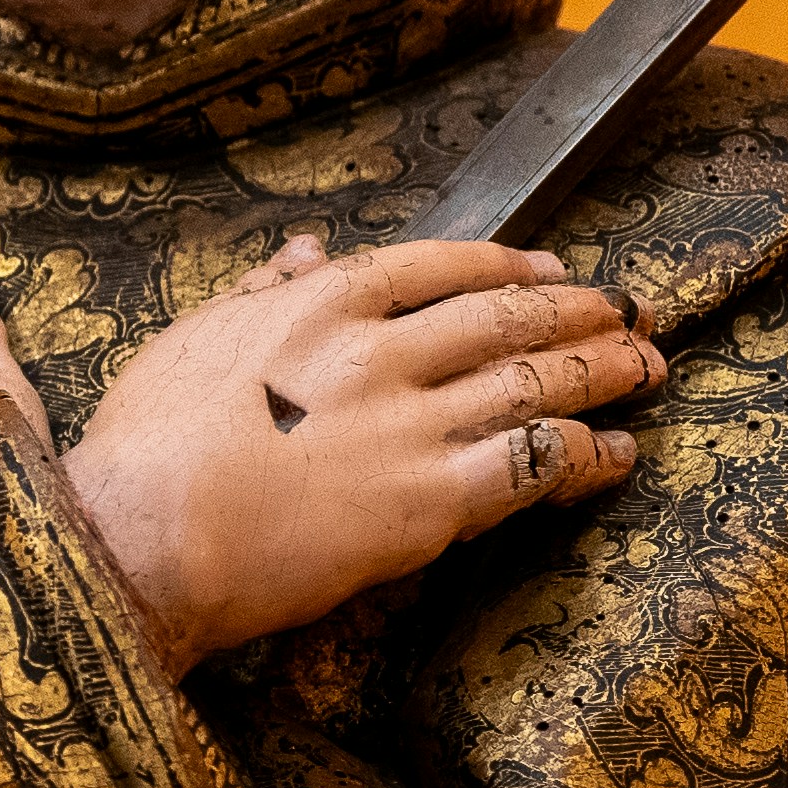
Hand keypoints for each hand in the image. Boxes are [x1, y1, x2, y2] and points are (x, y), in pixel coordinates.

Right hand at [60, 232, 659, 670]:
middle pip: (506, 318)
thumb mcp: (193, 340)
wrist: (140, 538)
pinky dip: (586, 455)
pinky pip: (533, 466)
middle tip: (627, 315)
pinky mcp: (428, 503)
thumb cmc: (146, 448)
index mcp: (321, 304)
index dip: (511, 267)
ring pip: (534, 383)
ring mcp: (410, 426)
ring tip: (646, 369)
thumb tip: (307, 249)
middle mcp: (378, 352)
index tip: (552, 274)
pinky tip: (616, 454)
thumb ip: (264, 290)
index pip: (441, 265)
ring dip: (602, 372)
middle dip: (580, 314)